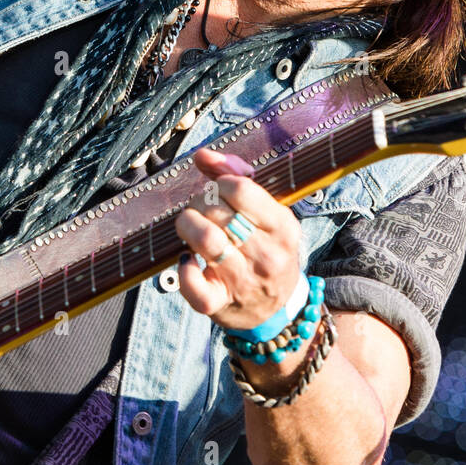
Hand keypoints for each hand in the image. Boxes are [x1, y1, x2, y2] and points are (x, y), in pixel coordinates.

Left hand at [175, 148, 303, 332]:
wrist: (279, 308)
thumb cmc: (268, 250)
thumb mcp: (268, 214)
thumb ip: (237, 176)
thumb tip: (203, 155)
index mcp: (282, 226)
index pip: (242, 190)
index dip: (220, 182)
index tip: (217, 189)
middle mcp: (266, 254)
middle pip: (218, 212)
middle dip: (199, 202)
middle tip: (200, 208)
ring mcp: (243, 281)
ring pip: (205, 240)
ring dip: (187, 225)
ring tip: (189, 226)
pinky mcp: (220, 303)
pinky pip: (194, 286)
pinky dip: (183, 269)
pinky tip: (187, 260)